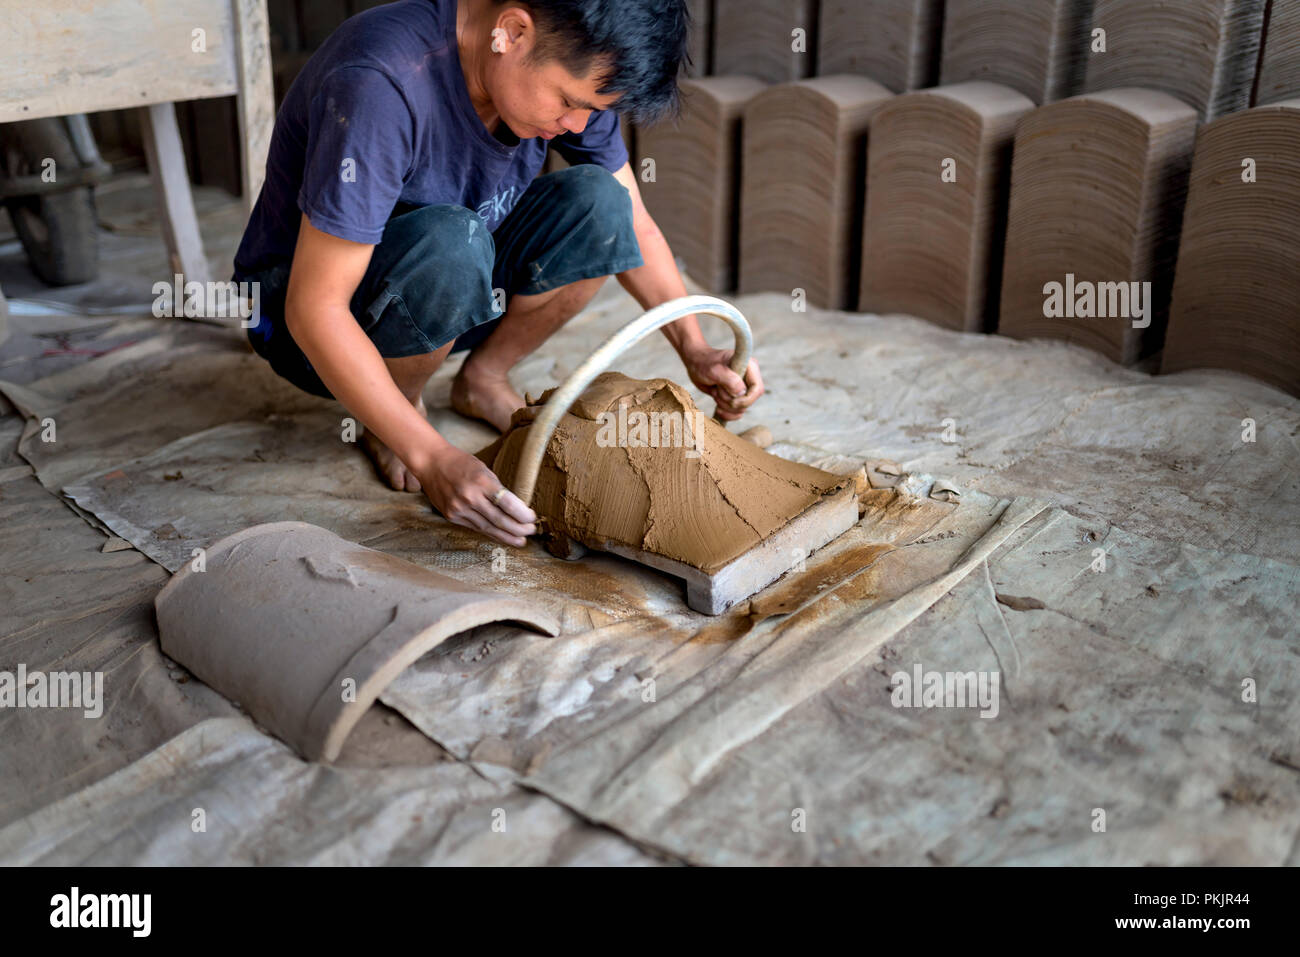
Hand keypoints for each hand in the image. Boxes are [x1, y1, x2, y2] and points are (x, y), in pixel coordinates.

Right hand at [417, 446, 537, 546]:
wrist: (431, 463)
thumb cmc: (461, 463)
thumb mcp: (483, 469)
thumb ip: (496, 488)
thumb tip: (516, 508)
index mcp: (481, 481)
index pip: (508, 504)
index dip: (523, 514)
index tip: (532, 518)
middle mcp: (470, 497)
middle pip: (500, 520)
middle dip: (519, 529)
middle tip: (531, 531)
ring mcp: (459, 508)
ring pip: (488, 528)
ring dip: (507, 536)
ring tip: (521, 541)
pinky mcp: (452, 516)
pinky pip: (476, 528)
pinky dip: (491, 533)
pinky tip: (502, 536)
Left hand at [681, 344, 764, 421]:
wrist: (695, 364)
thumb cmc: (704, 363)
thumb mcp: (715, 370)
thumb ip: (730, 380)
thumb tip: (742, 393)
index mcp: (750, 367)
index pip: (757, 389)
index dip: (746, 399)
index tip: (732, 401)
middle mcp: (749, 377)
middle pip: (749, 401)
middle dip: (731, 402)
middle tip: (717, 390)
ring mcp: (743, 387)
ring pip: (741, 408)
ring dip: (725, 406)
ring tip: (715, 393)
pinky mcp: (735, 396)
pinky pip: (737, 412)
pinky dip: (727, 414)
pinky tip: (718, 408)